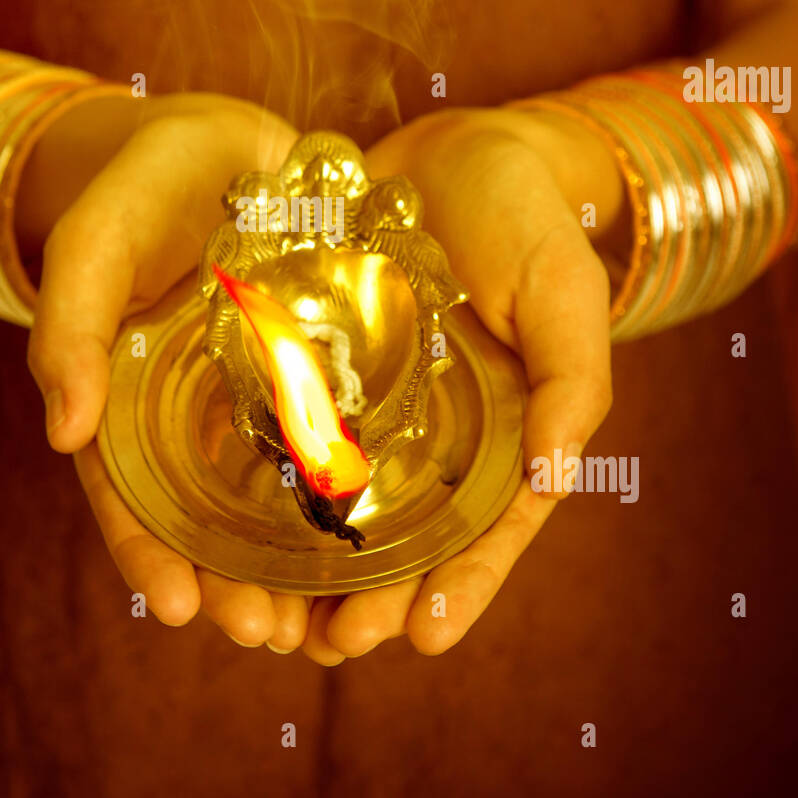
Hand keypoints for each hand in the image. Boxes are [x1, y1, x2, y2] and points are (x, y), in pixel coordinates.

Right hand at [24, 92, 310, 650]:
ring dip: (296, 561)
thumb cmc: (139, 187)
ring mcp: (256, 395)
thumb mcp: (94, 244)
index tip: (180, 607)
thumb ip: (69, 328)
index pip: (127, 495)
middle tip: (271, 634)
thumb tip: (60, 433)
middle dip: (235, 581)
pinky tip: (383, 531)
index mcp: (123, 398)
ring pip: (273, 496)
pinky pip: (331, 438)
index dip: (149, 555)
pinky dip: (347, 489)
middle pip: (207, 517)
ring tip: (330, 618)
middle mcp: (190, 412)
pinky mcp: (316, 370)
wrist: (219, 140)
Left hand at [296, 106, 621, 664]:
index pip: (489, 532)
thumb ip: (573, 377)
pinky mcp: (317, 374)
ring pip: (340, 510)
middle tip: (324, 644)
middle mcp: (437, 439)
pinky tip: (224, 529)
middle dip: (367, 599)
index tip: (421, 638)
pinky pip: (287, 440)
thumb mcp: (564, 288)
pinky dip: (262, 489)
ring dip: (306, 570)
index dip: (460, 589)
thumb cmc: (525, 220)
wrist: (452, 152)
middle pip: (405, 542)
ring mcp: (373, 410)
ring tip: (269, 618)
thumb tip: (556, 478)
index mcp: (506, 435)